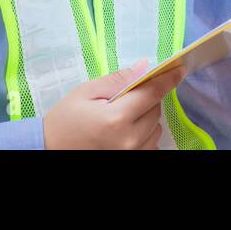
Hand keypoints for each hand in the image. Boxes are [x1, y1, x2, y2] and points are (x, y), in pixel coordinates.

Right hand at [41, 58, 187, 148]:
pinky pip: (151, 145)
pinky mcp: (132, 162)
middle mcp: (129, 140)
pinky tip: (126, 131)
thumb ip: (118, 80)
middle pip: (155, 110)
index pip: (152, 93)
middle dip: (147, 97)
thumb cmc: (66, 119)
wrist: (50, 149)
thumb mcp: (87, 91)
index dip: (168, 79)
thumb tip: (145, 67)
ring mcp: (132, 155)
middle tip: (126, 96)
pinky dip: (144, 134)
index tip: (180, 69)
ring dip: (147, 117)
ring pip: (156, 128)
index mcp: (116, 119)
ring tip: (122, 115)